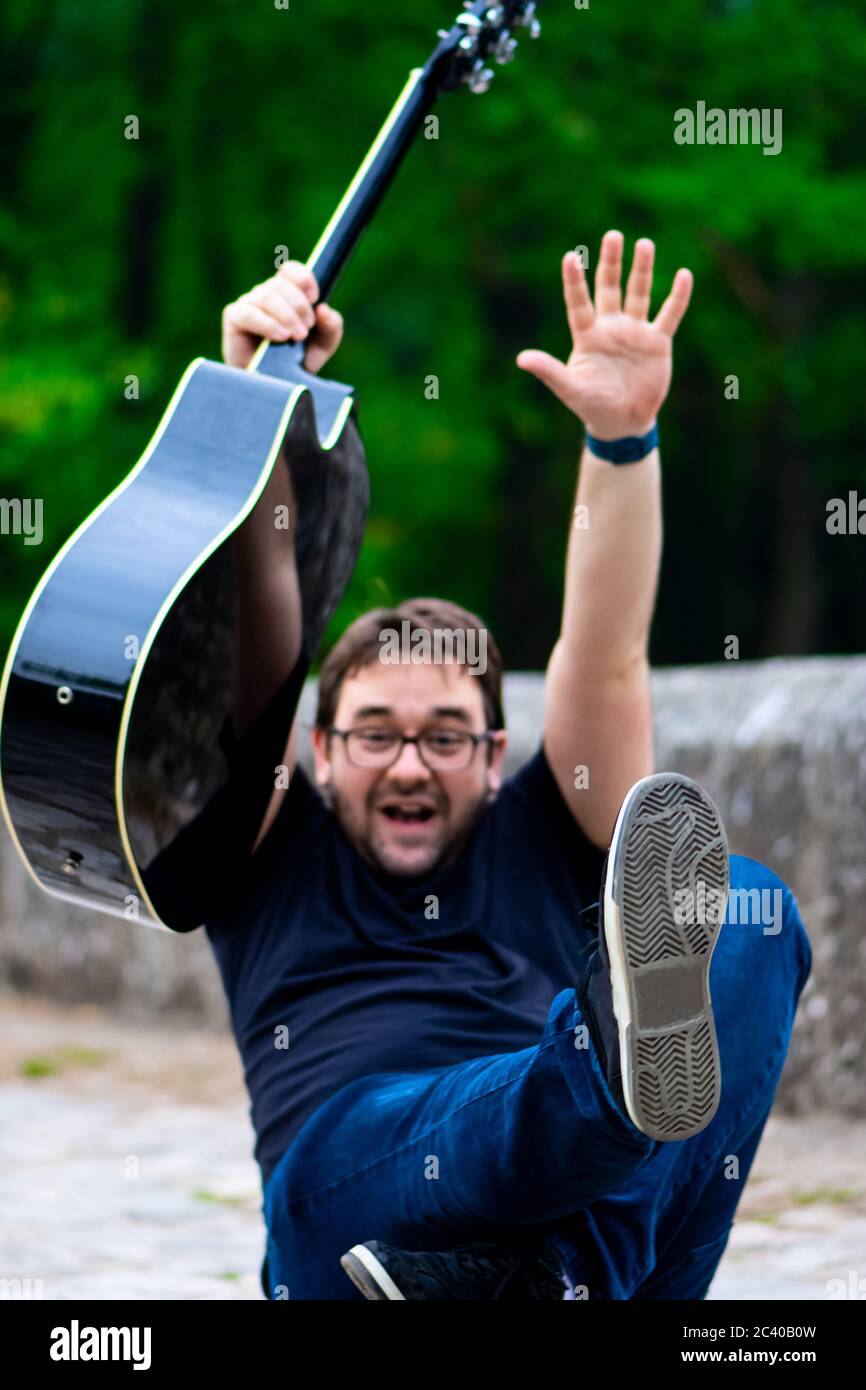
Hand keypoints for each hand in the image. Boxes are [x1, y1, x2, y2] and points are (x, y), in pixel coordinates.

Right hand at [221, 260, 343, 372]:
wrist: (273, 386)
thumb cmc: (296, 362)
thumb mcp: (322, 345)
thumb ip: (331, 327)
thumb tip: (324, 308)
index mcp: (286, 294)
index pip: (291, 271)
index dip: (304, 279)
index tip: (314, 298)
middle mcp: (265, 294)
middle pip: (281, 285)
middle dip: (299, 306)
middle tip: (306, 329)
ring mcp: (248, 304)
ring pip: (267, 297)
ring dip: (287, 316)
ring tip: (297, 337)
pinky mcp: (234, 318)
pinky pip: (249, 313)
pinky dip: (268, 324)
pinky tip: (280, 336)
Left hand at [516, 230, 692, 439]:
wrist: (622, 422)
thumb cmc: (592, 405)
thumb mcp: (570, 389)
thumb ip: (549, 371)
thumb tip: (521, 359)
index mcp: (587, 335)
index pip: (579, 302)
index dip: (574, 281)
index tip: (570, 257)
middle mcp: (610, 327)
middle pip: (610, 288)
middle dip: (611, 263)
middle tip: (613, 236)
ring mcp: (635, 332)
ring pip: (638, 293)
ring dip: (641, 270)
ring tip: (643, 243)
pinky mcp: (657, 342)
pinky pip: (669, 314)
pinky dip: (678, 297)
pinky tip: (684, 275)